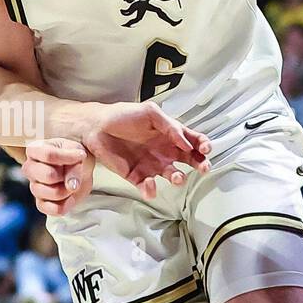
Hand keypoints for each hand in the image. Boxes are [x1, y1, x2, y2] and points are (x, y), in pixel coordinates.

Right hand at [23, 138, 94, 216]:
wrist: (80, 171)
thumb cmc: (75, 157)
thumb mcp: (77, 152)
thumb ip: (74, 165)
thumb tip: (71, 185)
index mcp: (35, 150)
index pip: (48, 155)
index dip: (67, 157)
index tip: (80, 156)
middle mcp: (29, 168)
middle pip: (48, 175)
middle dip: (66, 176)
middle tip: (72, 172)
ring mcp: (33, 187)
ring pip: (53, 193)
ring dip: (68, 190)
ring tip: (70, 184)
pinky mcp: (41, 204)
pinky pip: (54, 209)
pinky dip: (67, 204)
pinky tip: (69, 197)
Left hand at [75, 100, 209, 198]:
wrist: (96, 126)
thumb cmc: (122, 115)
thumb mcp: (150, 112)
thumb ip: (170, 125)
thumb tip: (185, 142)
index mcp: (170, 135)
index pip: (193, 141)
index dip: (203, 146)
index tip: (206, 149)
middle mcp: (164, 151)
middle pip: (189, 161)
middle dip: (200, 165)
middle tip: (203, 167)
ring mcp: (152, 164)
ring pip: (171, 176)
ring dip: (177, 178)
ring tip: (176, 176)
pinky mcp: (136, 175)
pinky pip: (147, 186)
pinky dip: (150, 190)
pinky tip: (150, 186)